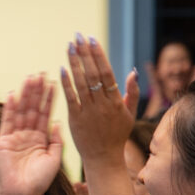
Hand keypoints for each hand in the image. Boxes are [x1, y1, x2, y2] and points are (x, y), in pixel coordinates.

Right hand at [0, 73, 64, 194]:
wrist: (23, 194)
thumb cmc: (39, 181)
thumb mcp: (55, 158)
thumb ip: (57, 140)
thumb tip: (58, 121)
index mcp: (41, 138)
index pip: (45, 114)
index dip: (49, 99)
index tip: (53, 83)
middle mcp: (27, 135)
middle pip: (32, 109)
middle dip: (36, 92)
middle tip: (40, 74)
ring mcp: (15, 137)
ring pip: (21, 111)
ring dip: (25, 95)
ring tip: (29, 79)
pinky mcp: (3, 141)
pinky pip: (7, 121)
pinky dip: (10, 108)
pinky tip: (14, 94)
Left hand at [58, 35, 138, 168]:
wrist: (104, 158)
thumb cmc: (117, 135)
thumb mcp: (130, 114)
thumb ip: (132, 92)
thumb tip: (132, 71)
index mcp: (116, 100)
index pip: (107, 72)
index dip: (99, 55)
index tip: (92, 39)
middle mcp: (102, 104)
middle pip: (93, 74)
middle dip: (85, 53)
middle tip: (78, 36)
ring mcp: (88, 111)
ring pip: (81, 83)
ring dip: (74, 63)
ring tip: (69, 46)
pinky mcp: (75, 119)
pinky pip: (70, 98)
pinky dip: (66, 83)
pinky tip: (61, 69)